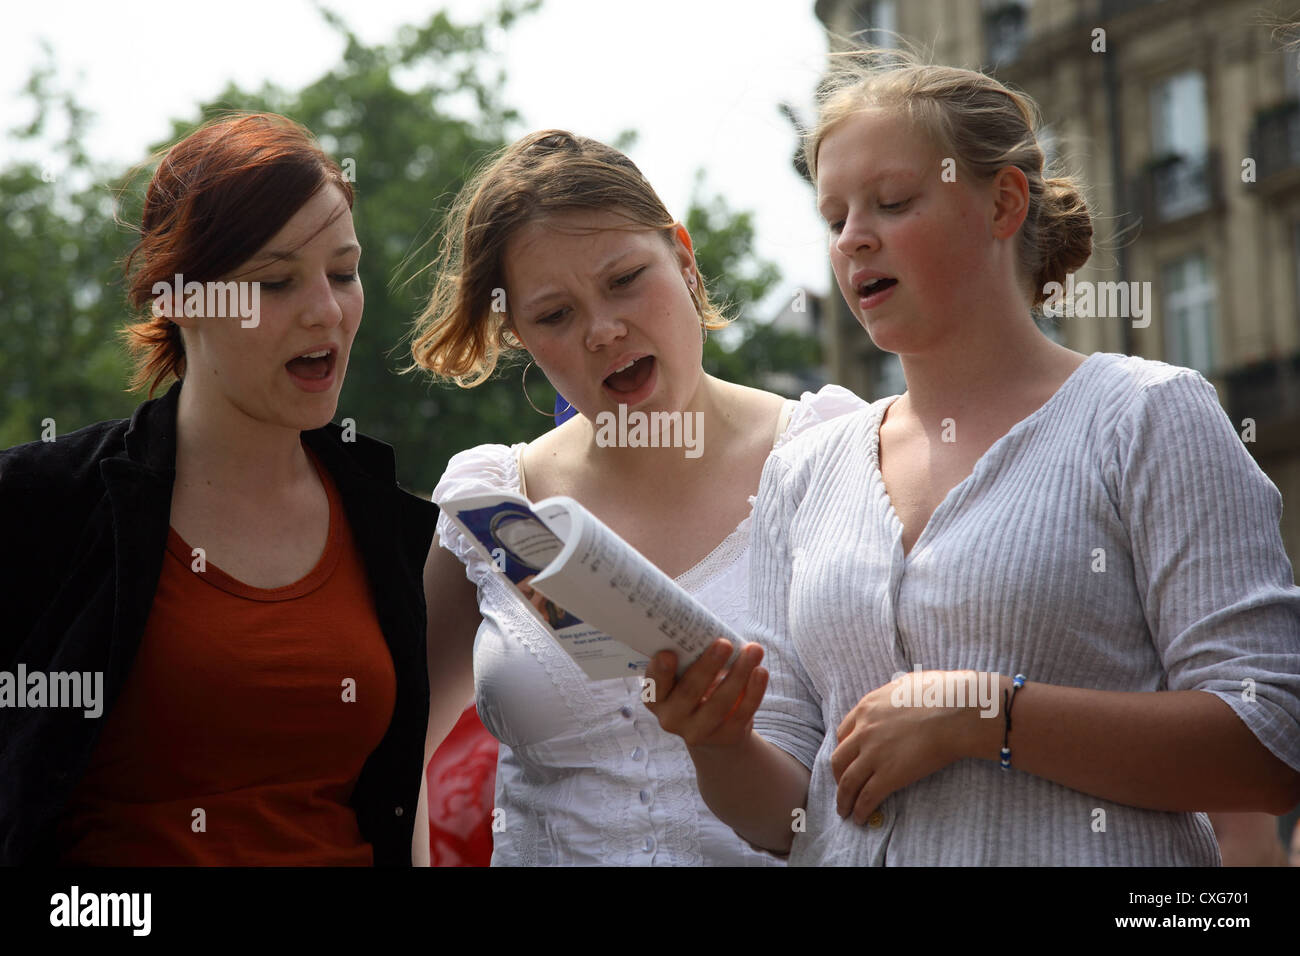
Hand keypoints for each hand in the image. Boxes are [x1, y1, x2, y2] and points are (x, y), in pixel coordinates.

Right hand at [642, 638, 767, 749]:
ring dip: (738, 674)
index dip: (660, 671)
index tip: (668, 653)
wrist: (715, 729)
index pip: (654, 686)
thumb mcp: (685, 675)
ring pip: (720, 703)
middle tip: (724, 643)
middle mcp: (672, 718)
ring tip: (753, 650)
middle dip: (708, 666)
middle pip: (689, 692)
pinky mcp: (726, 737)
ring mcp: (698, 732)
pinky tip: (760, 671)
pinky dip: (754, 691)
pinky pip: (742, 713)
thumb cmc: (696, 688)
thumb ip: (690, 657)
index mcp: (656, 698)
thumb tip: (712, 631)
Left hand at [831, 669, 992, 823]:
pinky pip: (866, 797)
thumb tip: (897, 696)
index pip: (843, 733)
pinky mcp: (888, 776)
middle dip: (838, 776)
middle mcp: (863, 731)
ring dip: (843, 799)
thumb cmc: (940, 695)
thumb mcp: (905, 686)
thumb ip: (892, 696)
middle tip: (842, 787)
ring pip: (847, 782)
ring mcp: (873, 755)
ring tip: (844, 811)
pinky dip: (859, 810)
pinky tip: (860, 818)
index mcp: (866, 708)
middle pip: (839, 759)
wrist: (955, 713)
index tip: (846, 760)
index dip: (843, 749)